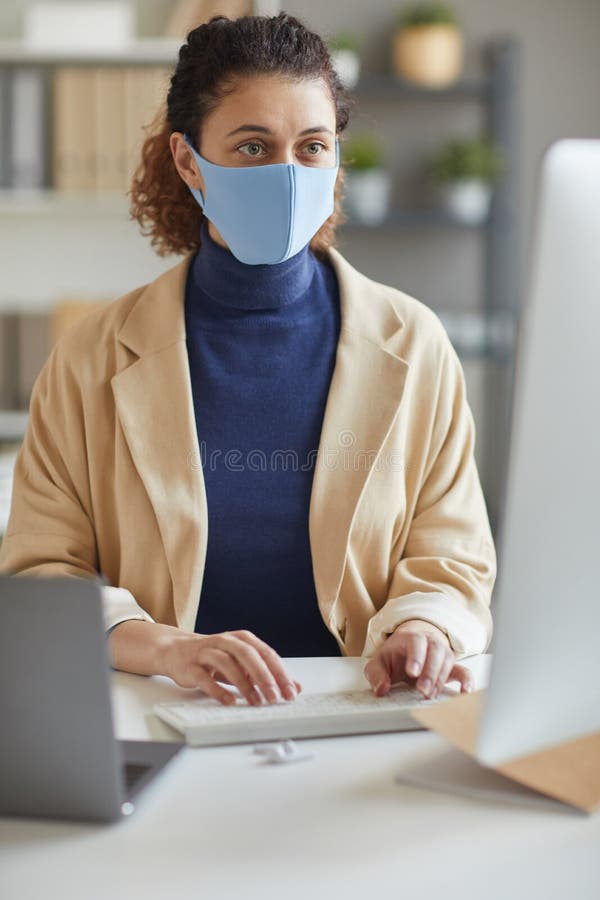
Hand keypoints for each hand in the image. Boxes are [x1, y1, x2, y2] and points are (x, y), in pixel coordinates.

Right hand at [162, 629, 301, 706]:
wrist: (176, 651)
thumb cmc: (214, 658)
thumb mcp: (243, 664)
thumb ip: (266, 674)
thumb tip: (294, 687)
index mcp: (242, 639)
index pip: (266, 654)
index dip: (280, 673)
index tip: (290, 692)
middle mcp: (225, 641)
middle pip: (248, 655)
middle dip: (264, 676)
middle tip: (275, 697)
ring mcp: (207, 652)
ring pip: (227, 663)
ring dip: (244, 684)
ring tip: (256, 702)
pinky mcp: (191, 666)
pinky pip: (205, 678)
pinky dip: (218, 690)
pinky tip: (229, 701)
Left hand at [363, 619, 474, 698]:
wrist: (407, 648)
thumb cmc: (394, 656)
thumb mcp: (379, 662)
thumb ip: (376, 674)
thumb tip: (381, 688)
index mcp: (410, 637)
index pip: (416, 642)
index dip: (416, 656)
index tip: (412, 673)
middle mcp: (430, 642)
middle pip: (435, 651)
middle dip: (430, 672)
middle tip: (422, 690)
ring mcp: (443, 653)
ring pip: (448, 660)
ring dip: (440, 679)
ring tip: (430, 694)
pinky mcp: (452, 667)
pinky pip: (464, 671)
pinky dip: (467, 681)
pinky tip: (464, 692)